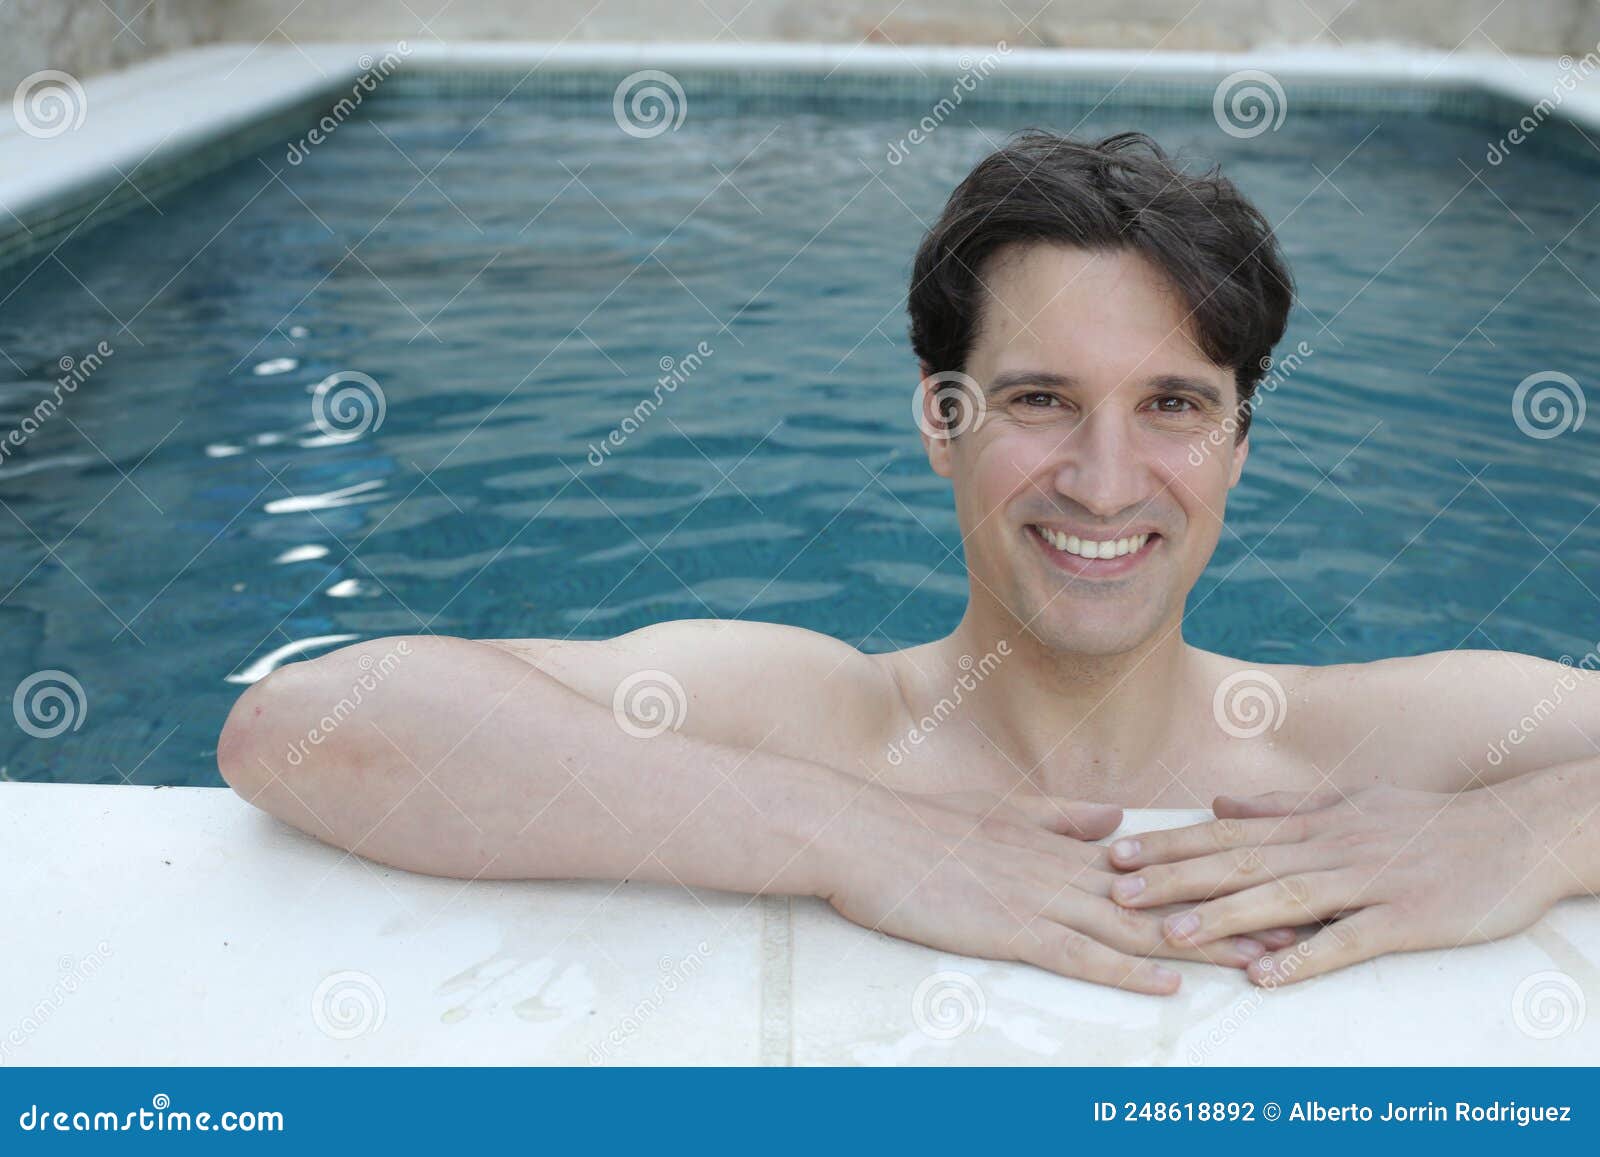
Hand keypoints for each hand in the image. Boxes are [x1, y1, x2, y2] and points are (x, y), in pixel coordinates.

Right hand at [817, 787, 1293, 994]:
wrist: (862, 833)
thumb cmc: (921, 830)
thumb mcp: (1001, 816)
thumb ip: (1062, 819)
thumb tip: (1118, 823)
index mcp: (1065, 843)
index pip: (1159, 865)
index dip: (1220, 877)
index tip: (1275, 883)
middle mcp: (1065, 867)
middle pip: (1167, 896)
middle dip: (1237, 914)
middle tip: (1301, 925)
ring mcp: (1040, 897)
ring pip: (1136, 925)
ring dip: (1203, 944)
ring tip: (1263, 960)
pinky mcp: (1010, 927)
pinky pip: (1078, 952)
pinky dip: (1126, 967)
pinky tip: (1169, 981)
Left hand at [1106, 781, 1573, 985]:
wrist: (1518, 831)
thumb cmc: (1428, 821)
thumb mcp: (1350, 802)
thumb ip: (1283, 807)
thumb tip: (1221, 802)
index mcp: (1313, 823)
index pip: (1226, 833)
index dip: (1171, 844)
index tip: (1117, 856)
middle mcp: (1329, 847)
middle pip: (1240, 862)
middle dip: (1175, 878)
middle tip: (1117, 893)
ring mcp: (1367, 882)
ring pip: (1284, 899)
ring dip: (1224, 917)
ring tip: (1171, 934)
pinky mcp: (1407, 919)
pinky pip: (1349, 941)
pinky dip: (1305, 958)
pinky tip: (1265, 977)